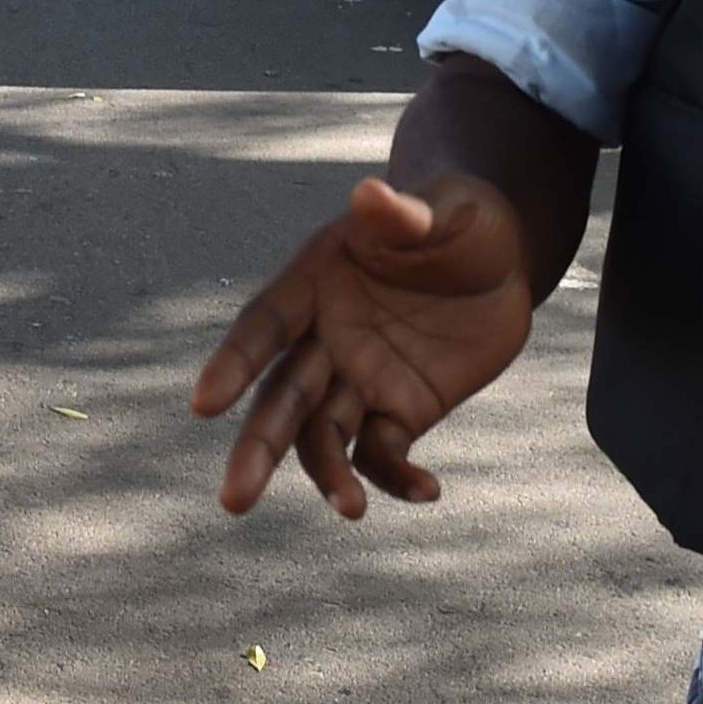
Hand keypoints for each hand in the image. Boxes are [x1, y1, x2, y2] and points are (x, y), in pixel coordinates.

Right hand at [191, 173, 535, 520]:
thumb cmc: (457, 217)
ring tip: (352, 511)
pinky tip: (427, 491)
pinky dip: (396, 478)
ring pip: (323, 436)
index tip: (204, 403)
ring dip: (329, 476)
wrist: (498, 256)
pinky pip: (384, 453)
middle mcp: (323, 338)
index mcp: (315, 281)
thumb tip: (369, 193)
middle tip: (235, 500)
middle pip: (281, 398)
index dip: (234, 362)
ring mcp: (358, 379)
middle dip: (258, 448)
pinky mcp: (398, 411)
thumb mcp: (442, 209)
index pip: (266, 325)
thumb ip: (402, 215)